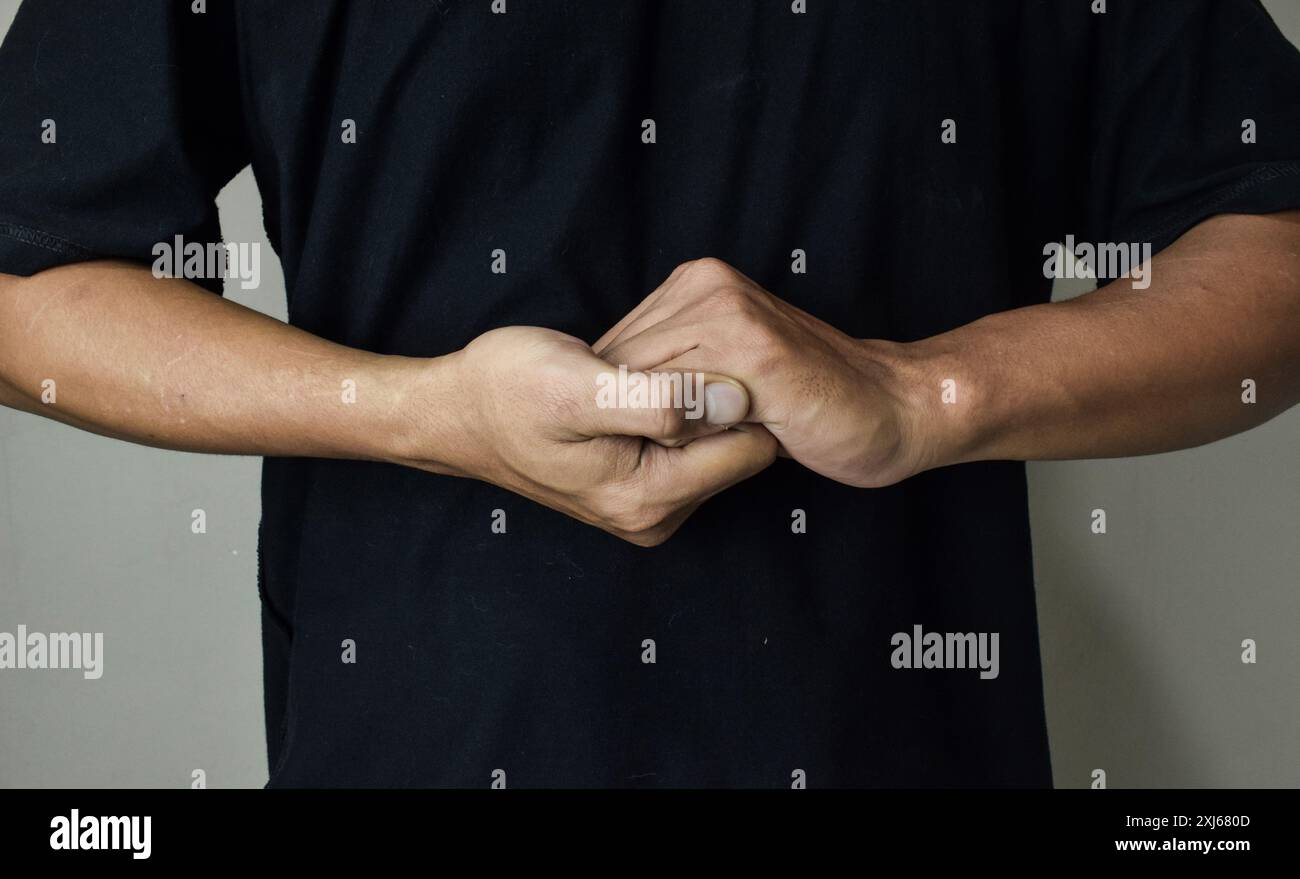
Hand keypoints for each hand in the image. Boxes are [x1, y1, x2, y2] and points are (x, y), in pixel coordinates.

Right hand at [401, 325, 777, 544]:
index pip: (752, 448)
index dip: (739, 393)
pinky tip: (640, 388)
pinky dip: (679, 411)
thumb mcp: (580, 386)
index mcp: (649, 498)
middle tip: (660, 364)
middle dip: (718, 401)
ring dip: (697, 403)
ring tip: (643, 375)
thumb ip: (663, 400)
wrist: (457, 411)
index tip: (699, 359)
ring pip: (718, 445)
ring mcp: (650, 506)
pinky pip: (691, 446)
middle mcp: (657, 516)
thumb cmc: (508, 391)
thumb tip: (739, 398)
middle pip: (740, 450)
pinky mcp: (642, 488)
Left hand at [594, 259, 922, 487]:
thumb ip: (667, 369)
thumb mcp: (719, 372)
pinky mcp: (756, 352)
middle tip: (678, 450)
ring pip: (642, 388)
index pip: (610, 351)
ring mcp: (731, 312)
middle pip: (616, 367)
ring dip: (662, 432)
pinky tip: (731, 441)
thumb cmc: (801, 402)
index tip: (650, 438)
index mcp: (695, 282)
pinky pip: (682, 406)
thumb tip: (592, 397)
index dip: (617, 407)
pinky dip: (690, 438)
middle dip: (630, 420)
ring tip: (715, 440)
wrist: (890, 408)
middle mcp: (706, 284)